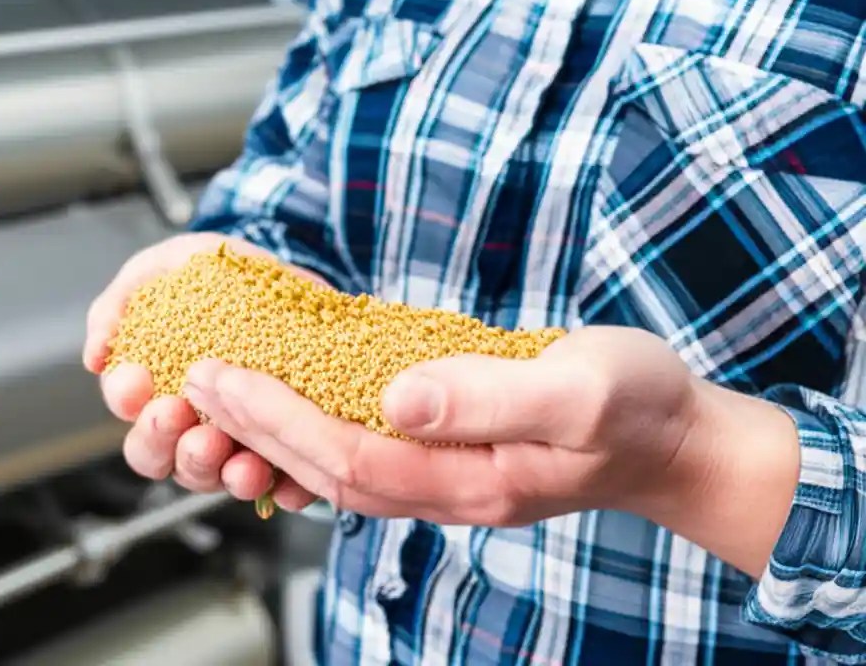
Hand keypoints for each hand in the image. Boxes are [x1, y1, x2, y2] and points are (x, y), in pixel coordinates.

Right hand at [83, 233, 325, 505]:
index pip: (129, 408)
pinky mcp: (284, 452)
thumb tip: (95, 355)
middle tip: (174, 412)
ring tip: (222, 447)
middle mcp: (190, 422)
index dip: (126, 400)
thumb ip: (120, 304)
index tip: (134, 381)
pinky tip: (273, 473)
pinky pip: (275, 483)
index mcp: (156, 385)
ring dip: (211, 467)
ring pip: (210, 476)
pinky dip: (272, 484)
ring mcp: (235, 443)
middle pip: (159, 455)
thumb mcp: (166, 267)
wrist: (297, 274)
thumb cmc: (222, 274)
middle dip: (161, 438)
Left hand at [182, 325, 799, 574]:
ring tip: (220, 389)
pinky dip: (313, 429)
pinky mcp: (448, 459)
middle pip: (326, 470)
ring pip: (337, 468)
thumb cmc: (638, 407)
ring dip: (272, 431)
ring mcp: (445, 480)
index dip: (279, 420)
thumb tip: (399, 396)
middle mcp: (446, 491)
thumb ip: (491, 396)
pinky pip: (364, 454)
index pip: (349, 457)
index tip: (225, 376)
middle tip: (195, 379)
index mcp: (470, 481)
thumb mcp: (581, 387)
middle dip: (254, 425)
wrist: (673, 440)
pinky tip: (285, 403)